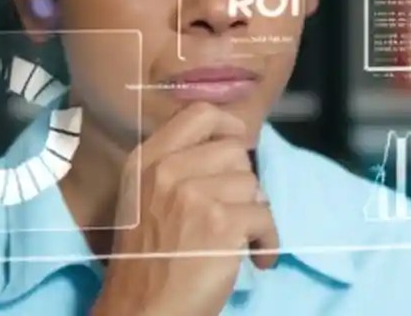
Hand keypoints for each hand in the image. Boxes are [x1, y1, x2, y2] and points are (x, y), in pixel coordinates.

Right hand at [90, 103, 279, 315]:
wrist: (142, 311)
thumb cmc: (147, 262)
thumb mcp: (144, 199)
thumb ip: (176, 166)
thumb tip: (229, 142)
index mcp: (146, 161)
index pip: (199, 114)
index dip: (228, 125)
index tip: (238, 143)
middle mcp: (167, 171)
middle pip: (235, 151)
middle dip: (242, 182)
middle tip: (232, 212)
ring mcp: (193, 195)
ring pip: (253, 184)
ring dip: (254, 215)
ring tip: (238, 240)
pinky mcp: (221, 223)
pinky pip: (266, 217)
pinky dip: (268, 242)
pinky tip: (255, 258)